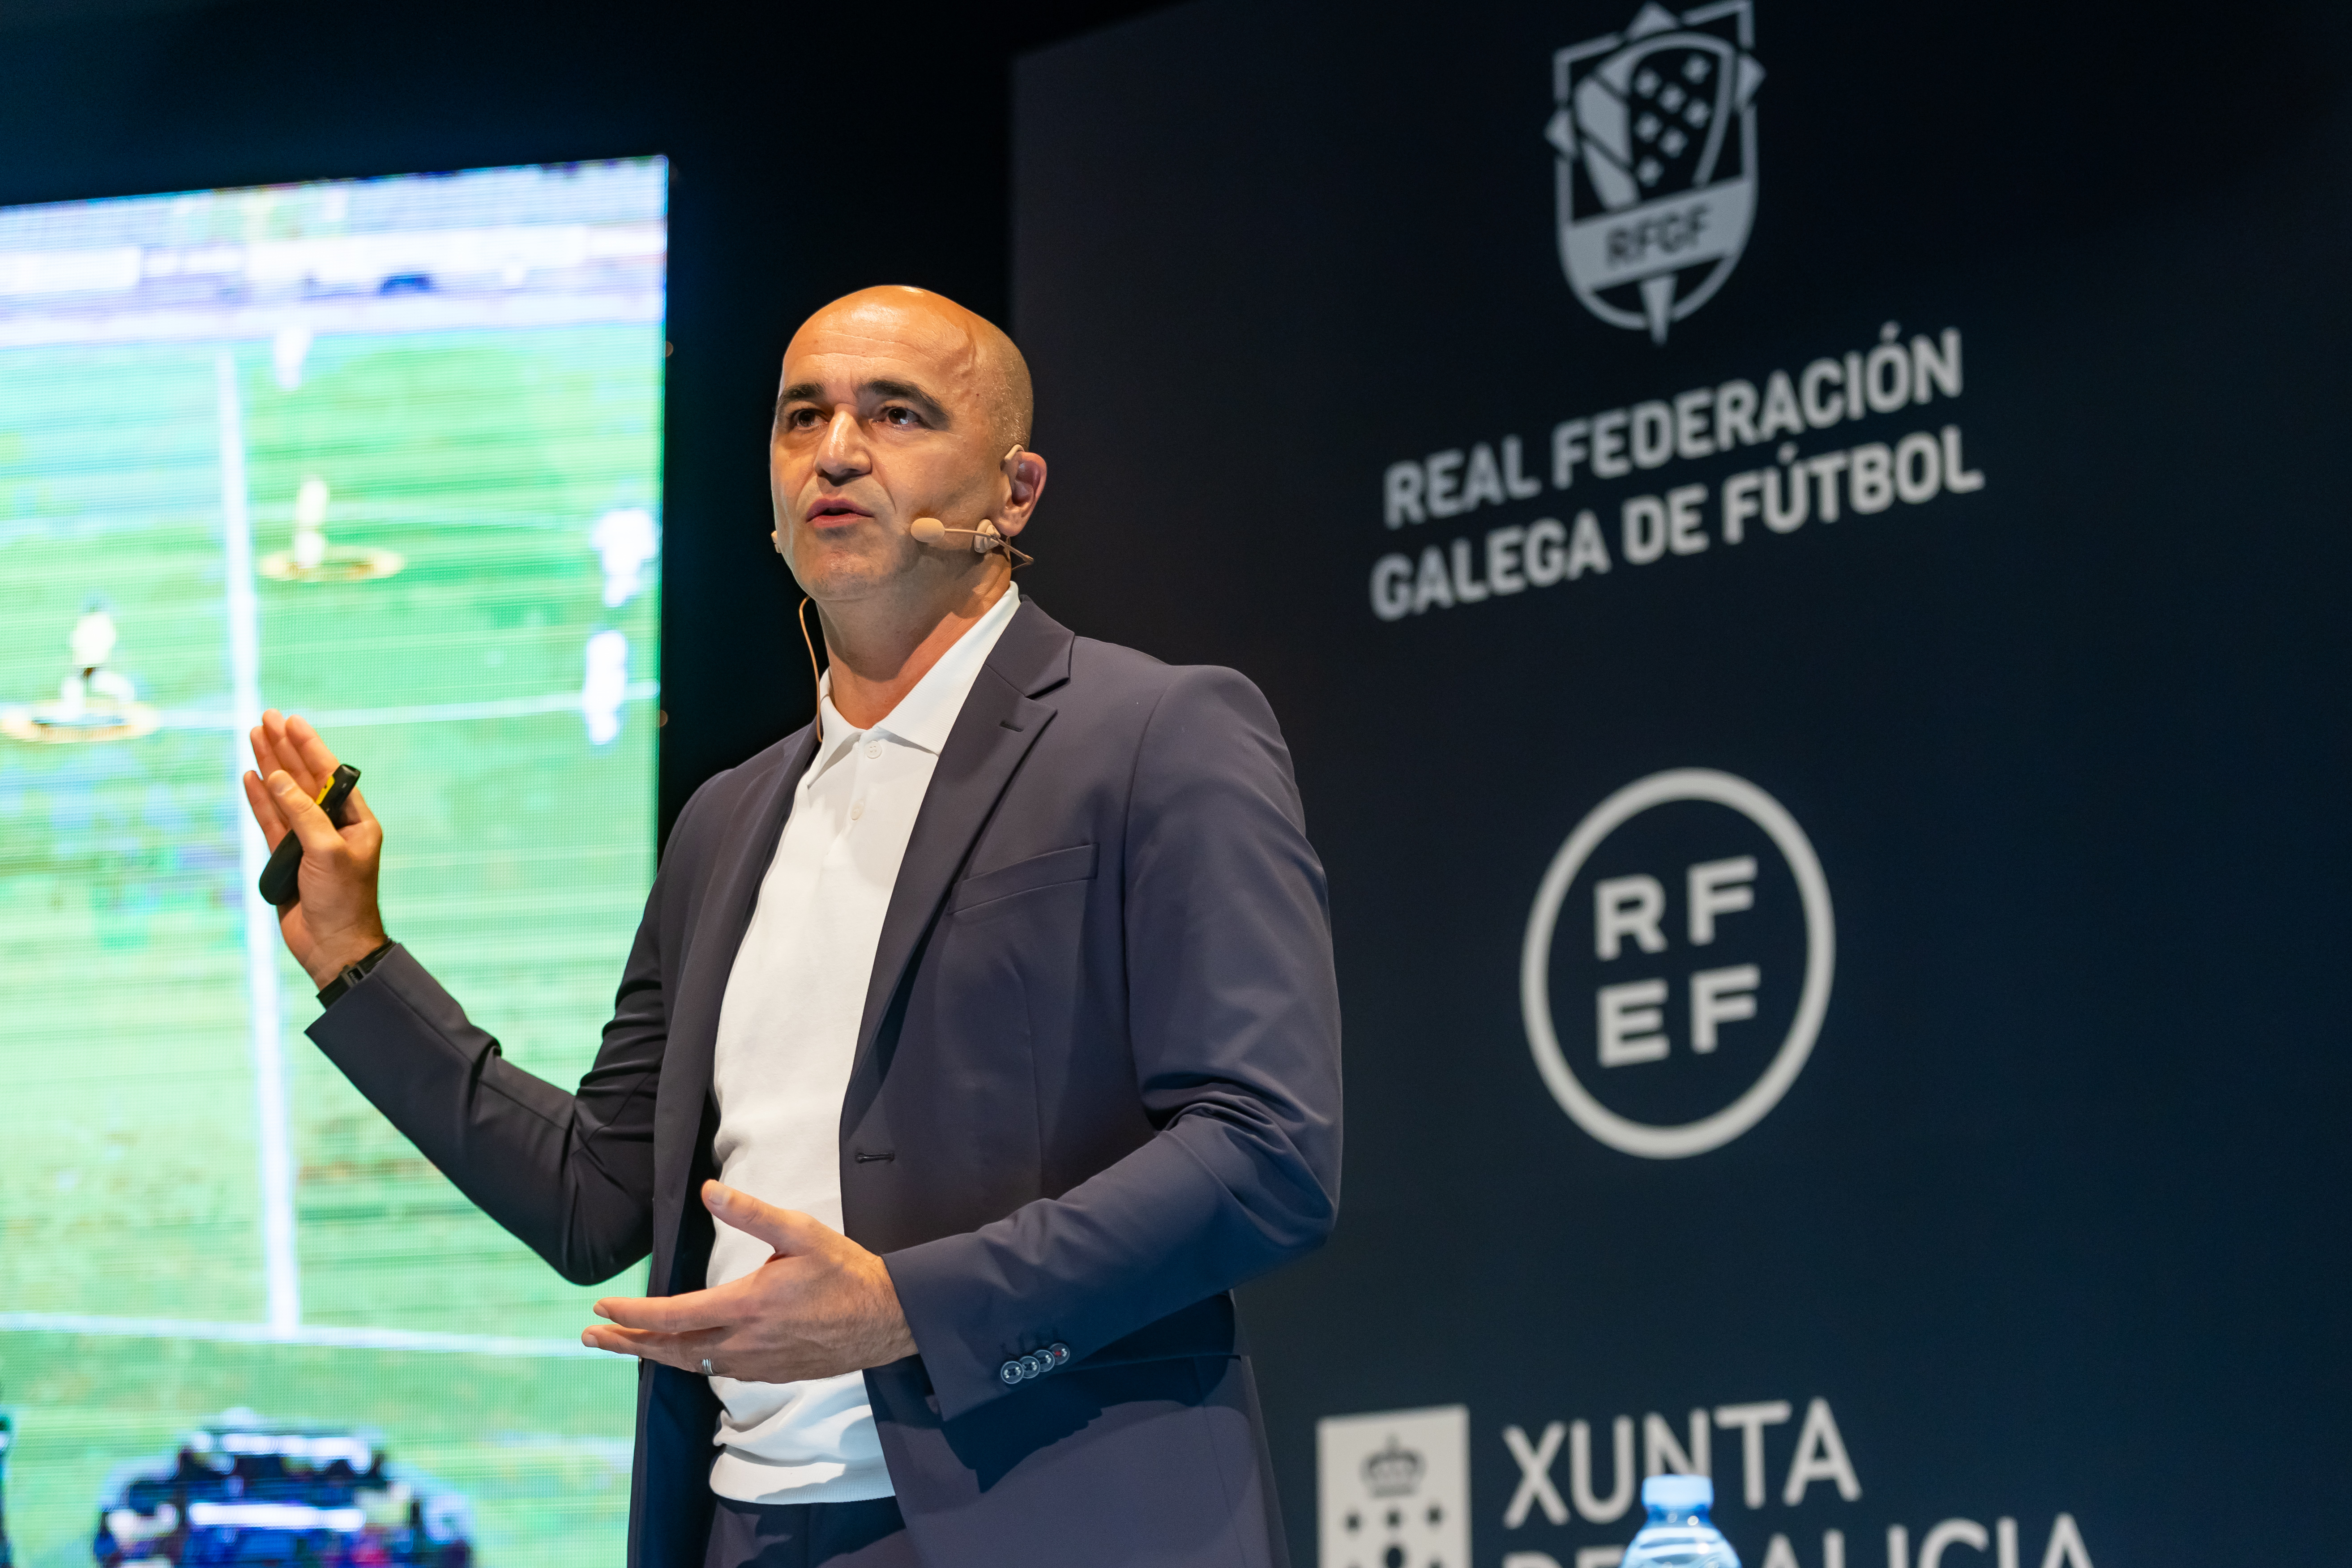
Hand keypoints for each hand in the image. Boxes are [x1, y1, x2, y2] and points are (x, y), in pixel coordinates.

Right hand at [241, 710, 386, 987]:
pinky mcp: (286, 858)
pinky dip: (260, 799)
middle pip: (304, 778)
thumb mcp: (327, 850)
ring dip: (270, 766)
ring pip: (284, 795)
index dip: (310, 746)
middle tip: (266, 717)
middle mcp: (333, 826)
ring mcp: (308, 841)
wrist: (333, 947)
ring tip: (254, 736)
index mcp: (356, 821)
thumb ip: (303, 813)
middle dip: (286, 748)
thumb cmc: (342, 899)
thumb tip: (277, 778)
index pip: (330, 774)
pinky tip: (251, 775)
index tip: (293, 721)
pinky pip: (271, 821)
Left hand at [582, 1182, 915, 1381]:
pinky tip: (680, 1353)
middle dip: (626, 1342)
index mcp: (746, 1306)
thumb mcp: (800, 1232)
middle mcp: (743, 1343)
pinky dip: (687, 1361)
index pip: (673, 1314)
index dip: (633, 1311)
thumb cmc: (845, 1271)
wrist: (886, 1318)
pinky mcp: (770, 1373)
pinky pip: (716, 1370)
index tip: (602, 1305)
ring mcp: (756, 1364)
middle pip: (670, 1348)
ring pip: (690, 1363)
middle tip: (591, 1336)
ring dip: (652, 1354)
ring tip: (625, 1344)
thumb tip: (709, 1191)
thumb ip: (752, 1213)